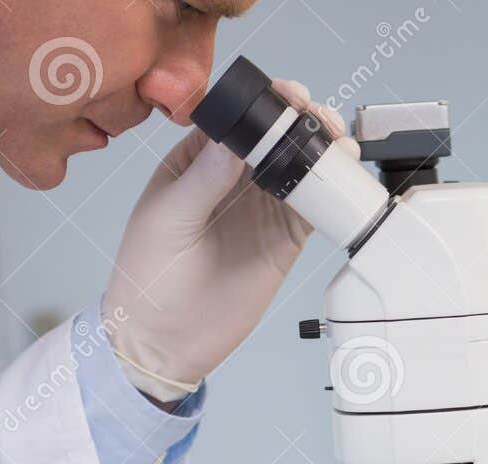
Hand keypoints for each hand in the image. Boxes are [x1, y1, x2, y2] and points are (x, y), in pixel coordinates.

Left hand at [104, 82, 354, 399]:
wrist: (164, 342)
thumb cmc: (148, 280)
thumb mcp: (167, 220)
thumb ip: (204, 179)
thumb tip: (237, 141)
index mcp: (196, 161)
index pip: (236, 120)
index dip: (264, 103)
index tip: (287, 97)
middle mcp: (231, 181)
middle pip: (275, 137)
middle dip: (301, 122)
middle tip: (320, 121)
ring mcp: (259, 211)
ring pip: (298, 169)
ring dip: (321, 153)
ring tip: (339, 146)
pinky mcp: (281, 243)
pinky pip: (312, 211)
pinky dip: (329, 196)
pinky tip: (339, 184)